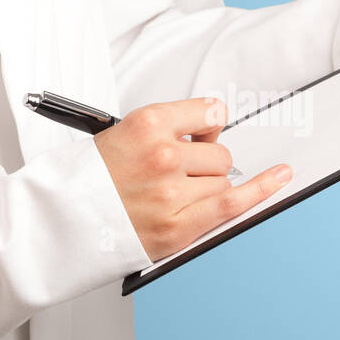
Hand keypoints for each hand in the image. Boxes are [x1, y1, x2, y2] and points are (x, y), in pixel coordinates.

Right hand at [95, 98, 291, 261]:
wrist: (58, 221)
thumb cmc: (88, 180)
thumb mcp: (123, 133)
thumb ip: (170, 130)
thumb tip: (212, 130)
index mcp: (147, 124)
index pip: (210, 113)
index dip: (208, 126)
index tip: (204, 133)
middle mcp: (163, 155)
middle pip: (220, 154)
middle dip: (206, 163)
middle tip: (176, 173)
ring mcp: (171, 192)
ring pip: (222, 181)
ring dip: (206, 187)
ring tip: (171, 194)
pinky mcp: (176, 226)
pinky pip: (232, 203)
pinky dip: (261, 190)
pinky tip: (281, 177)